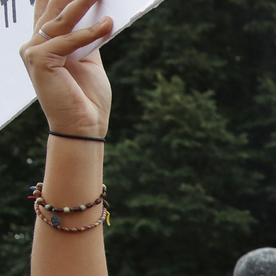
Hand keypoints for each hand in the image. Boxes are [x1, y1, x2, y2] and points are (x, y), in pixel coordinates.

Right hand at [21, 0, 114, 138]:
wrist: (84, 127)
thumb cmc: (88, 98)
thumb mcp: (90, 61)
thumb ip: (88, 37)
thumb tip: (99, 14)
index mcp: (44, 42)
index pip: (49, 8)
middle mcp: (33, 44)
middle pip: (52, 7)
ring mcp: (33, 51)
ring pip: (60, 19)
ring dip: (82, 2)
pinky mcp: (39, 59)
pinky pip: (67, 39)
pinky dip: (89, 32)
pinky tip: (107, 24)